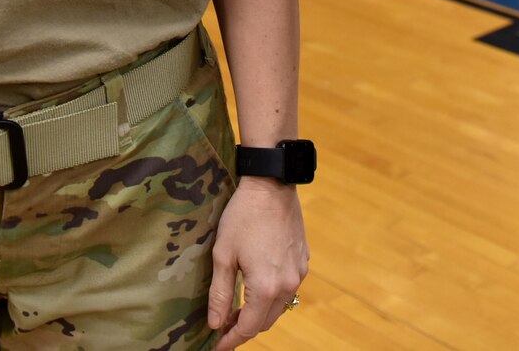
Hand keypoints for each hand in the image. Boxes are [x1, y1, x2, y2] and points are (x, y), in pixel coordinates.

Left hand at [209, 177, 308, 348]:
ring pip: (278, 308)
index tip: (217, 346)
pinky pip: (288, 289)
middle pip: (265, 322)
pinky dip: (271, 297)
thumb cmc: (243, 217)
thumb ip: (220, 293)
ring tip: (236, 311)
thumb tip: (215, 323)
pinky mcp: (303, 262)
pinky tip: (256, 289)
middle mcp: (287, 285)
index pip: (248, 327)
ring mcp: (298, 274)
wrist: (272, 185)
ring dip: (258, 314)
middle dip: (243, 328)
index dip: (231, 339)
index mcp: (266, 287)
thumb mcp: (223, 255)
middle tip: (222, 328)